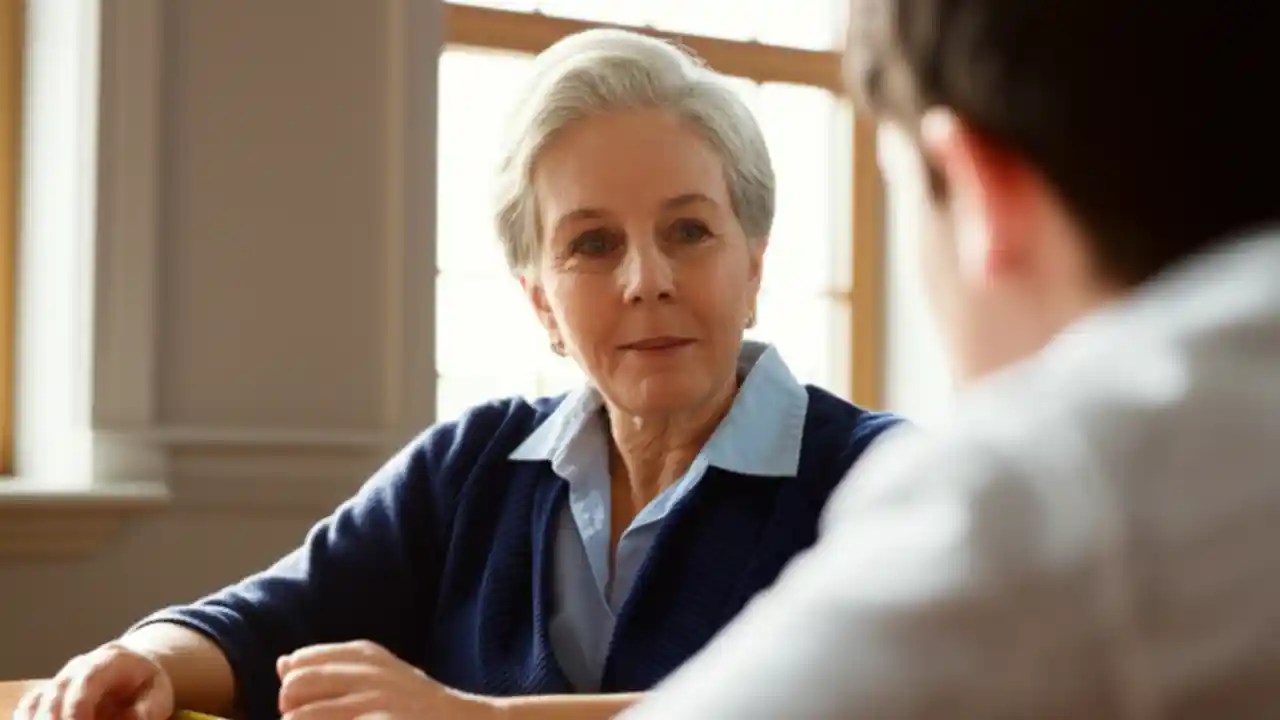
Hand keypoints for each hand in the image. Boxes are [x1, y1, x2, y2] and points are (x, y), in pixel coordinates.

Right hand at [14, 642, 173, 719]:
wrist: (130, 665)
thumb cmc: (145, 681)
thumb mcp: (159, 690)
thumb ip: (150, 706)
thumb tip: (133, 719)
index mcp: (109, 661)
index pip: (87, 681)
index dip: (78, 706)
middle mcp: (77, 669)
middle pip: (55, 693)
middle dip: (54, 719)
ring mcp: (58, 681)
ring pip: (36, 702)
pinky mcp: (46, 696)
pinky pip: (29, 709)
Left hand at [276, 640, 496, 719]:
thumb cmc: (415, 707)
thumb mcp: (380, 677)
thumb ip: (331, 668)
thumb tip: (283, 664)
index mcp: (366, 655)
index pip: (300, 662)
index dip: (294, 690)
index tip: (306, 708)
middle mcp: (369, 674)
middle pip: (294, 687)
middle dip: (289, 713)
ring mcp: (376, 705)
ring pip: (300, 718)